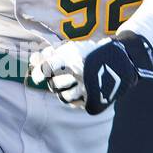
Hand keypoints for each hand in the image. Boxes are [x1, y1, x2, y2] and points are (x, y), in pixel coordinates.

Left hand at [29, 31, 152, 114]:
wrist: (120, 61)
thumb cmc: (90, 53)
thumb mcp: (72, 48)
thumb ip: (50, 53)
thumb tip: (32, 60)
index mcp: (73, 58)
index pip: (47, 68)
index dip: (39, 73)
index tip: (38, 77)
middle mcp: (79, 74)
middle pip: (54, 84)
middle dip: (54, 82)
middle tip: (59, 78)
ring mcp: (87, 88)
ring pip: (62, 96)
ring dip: (62, 91)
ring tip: (69, 84)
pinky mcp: (93, 99)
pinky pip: (74, 104)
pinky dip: (72, 99)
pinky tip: (76, 91)